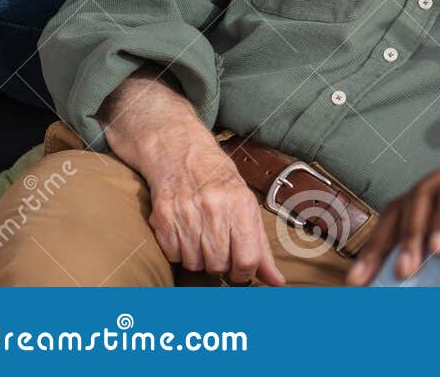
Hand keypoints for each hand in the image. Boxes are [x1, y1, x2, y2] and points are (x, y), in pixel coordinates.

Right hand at [141, 140, 284, 285]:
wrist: (183, 156)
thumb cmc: (222, 185)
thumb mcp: (249, 208)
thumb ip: (262, 247)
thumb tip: (277, 283)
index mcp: (241, 206)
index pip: (247, 259)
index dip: (245, 273)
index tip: (242, 270)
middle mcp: (214, 209)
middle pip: (218, 266)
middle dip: (221, 266)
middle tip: (221, 250)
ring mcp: (186, 213)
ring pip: (194, 264)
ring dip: (199, 259)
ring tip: (202, 238)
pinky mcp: (163, 218)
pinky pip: (172, 256)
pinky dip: (179, 252)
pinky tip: (185, 233)